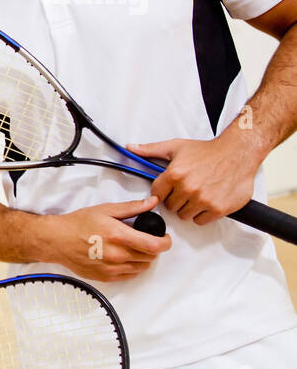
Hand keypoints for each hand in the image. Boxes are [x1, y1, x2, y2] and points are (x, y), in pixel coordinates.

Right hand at [39, 196, 171, 281]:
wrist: (57, 240)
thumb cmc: (78, 224)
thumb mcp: (105, 210)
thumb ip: (132, 207)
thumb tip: (152, 202)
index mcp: (118, 236)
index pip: (154, 246)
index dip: (165, 242)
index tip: (164, 238)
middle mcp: (116, 255)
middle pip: (150, 257)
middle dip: (153, 248)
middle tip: (145, 240)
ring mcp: (111, 268)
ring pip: (142, 267)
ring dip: (143, 258)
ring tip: (133, 248)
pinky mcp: (106, 277)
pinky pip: (130, 275)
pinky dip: (132, 267)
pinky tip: (123, 257)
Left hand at [128, 135, 264, 224]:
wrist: (238, 153)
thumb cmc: (208, 151)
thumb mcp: (176, 147)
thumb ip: (151, 150)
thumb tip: (131, 148)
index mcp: (175, 174)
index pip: (156, 195)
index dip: (162, 192)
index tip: (169, 189)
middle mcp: (188, 188)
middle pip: (170, 207)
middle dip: (176, 199)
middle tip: (186, 189)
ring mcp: (203, 200)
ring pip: (184, 215)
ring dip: (189, 208)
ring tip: (197, 194)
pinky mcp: (218, 209)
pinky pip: (201, 221)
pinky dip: (203, 214)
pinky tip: (207, 201)